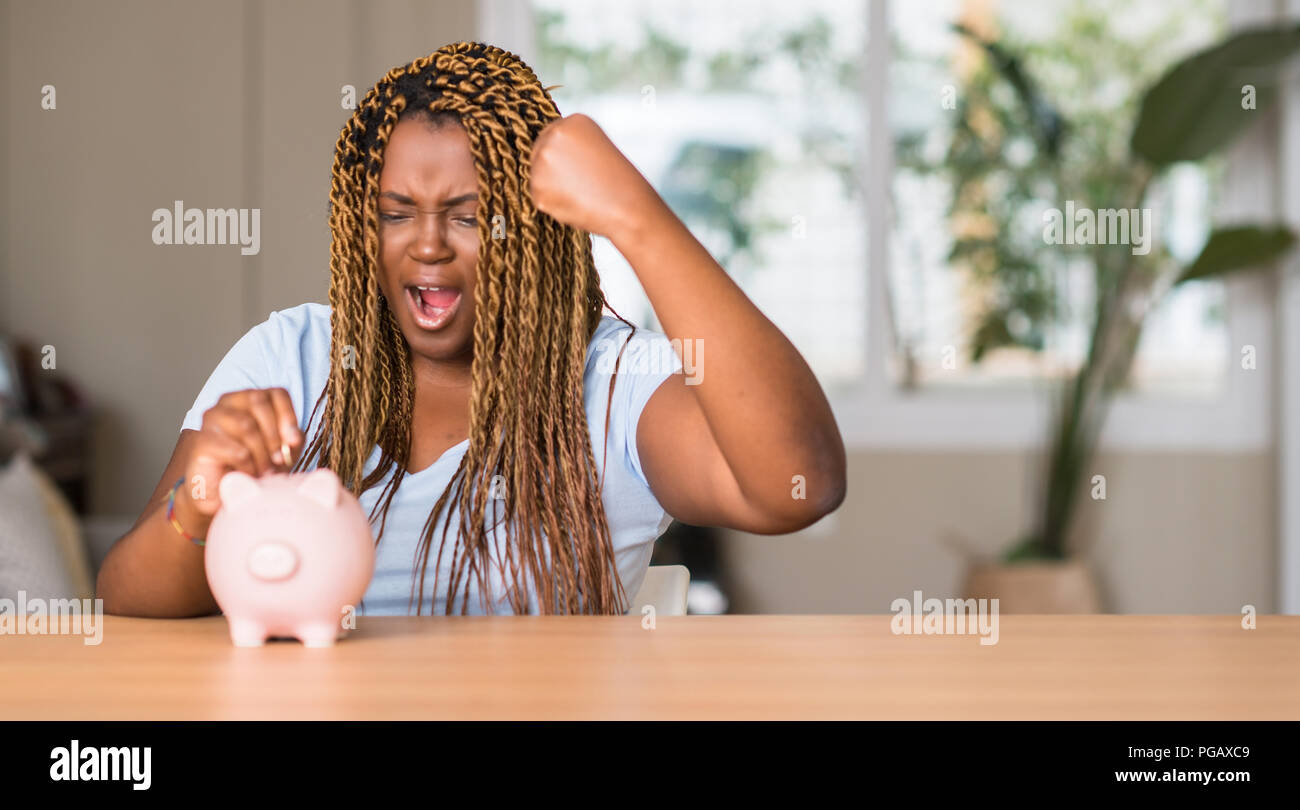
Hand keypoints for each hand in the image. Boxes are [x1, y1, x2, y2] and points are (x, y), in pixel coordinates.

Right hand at [182, 388, 302, 516]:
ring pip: (246, 425)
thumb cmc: (255, 466)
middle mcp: (228, 402)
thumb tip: (294, 438)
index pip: (276, 393)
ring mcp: (212, 419)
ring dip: (262, 453)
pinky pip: (237, 450)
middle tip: (280, 460)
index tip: (294, 442)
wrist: (222, 493)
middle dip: (274, 435)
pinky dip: (249, 467)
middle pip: (258, 402)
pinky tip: (248, 475)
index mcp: (250, 398)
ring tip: (265, 471)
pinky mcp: (202, 441)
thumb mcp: (282, 450)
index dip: (289, 416)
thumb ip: (292, 439)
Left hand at [530, 113, 653, 239]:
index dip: (561, 156)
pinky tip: (575, 204)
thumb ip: (569, 146)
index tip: (575, 169)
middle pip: (539, 155)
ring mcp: (543, 161)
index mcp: (572, 122)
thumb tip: (543, 157)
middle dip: (553, 172)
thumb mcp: (596, 149)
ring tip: (581, 194)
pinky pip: (539, 199)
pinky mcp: (538, 188)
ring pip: (537, 178)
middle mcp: (554, 136)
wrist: (628, 207)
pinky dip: (553, 206)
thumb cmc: (618, 183)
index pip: (551, 136)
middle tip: (579, 186)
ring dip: (553, 190)